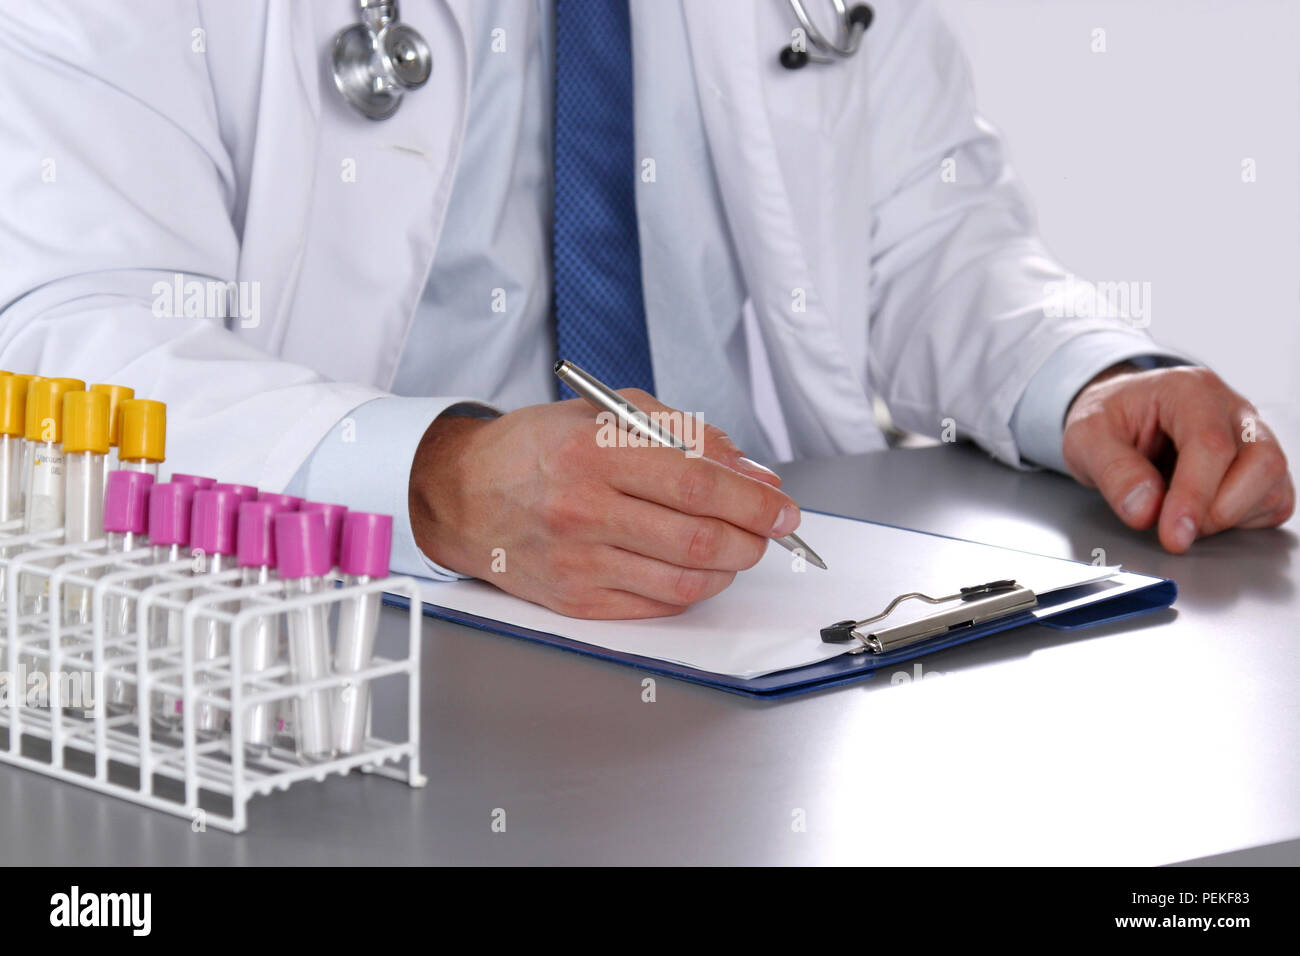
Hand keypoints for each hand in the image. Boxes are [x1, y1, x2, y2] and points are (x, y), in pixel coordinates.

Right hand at [408, 392, 799, 617]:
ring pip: (685, 581)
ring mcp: (578, 562)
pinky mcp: (575, 601)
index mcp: (594, 451)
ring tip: (735, 548)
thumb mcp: (607, 412)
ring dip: (729, 568)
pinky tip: (694, 567)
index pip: (699, 486)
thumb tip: (752, 475)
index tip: (784, 508)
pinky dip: (692, 589)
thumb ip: (685, 435)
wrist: (460, 494)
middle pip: (701, 540)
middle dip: (754, 539)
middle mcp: (584, 509)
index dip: (755, 502)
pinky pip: (656, 606)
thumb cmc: (537, 448)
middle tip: (769, 531)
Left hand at [1062, 365, 1293, 551]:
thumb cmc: (1108, 418)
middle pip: (1261, 462)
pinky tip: (1204, 514)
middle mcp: (1231, 409)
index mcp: (1188, 390)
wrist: (1118, 412)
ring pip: (1273, 482)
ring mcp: (1252, 435)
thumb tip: (1145, 509)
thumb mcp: (1087, 437)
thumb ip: (1113, 471)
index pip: (1210, 445)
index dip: (1194, 496)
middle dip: (1218, 509)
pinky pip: (1274, 499)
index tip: (1174, 535)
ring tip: (1183, 517)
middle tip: (1174, 527)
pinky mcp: (1257, 465)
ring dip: (1232, 516)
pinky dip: (1245, 519)